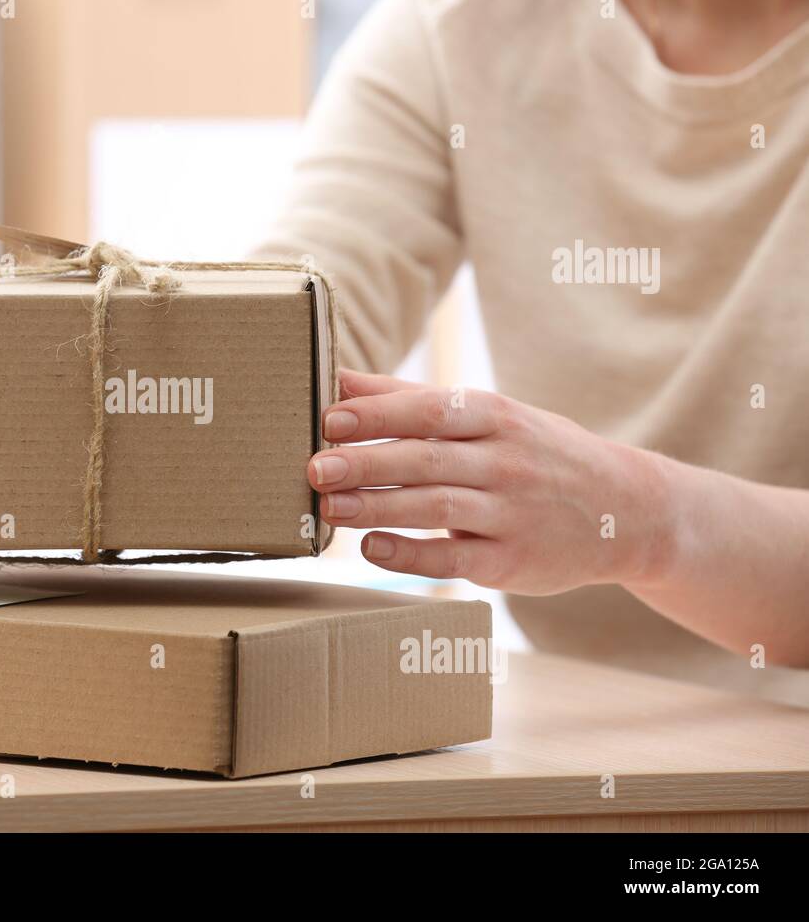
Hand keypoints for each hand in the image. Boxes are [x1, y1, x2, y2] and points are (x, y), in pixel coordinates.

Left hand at [310, 369, 671, 594]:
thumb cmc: (535, 453)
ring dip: (379, 507)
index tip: (330, 418)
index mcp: (496, 416)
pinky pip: (454, 559)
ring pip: (438, 508)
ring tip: (329, 507)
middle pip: (428, 459)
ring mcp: (512, 513)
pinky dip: (410, 556)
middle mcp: (506, 462)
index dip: (379, 414)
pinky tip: (371, 549)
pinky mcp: (511, 562)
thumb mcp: (487, 415)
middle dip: (368, 462)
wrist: (627, 511)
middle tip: (315, 468)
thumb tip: (337, 380)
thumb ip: (407, 398)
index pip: (431, 409)